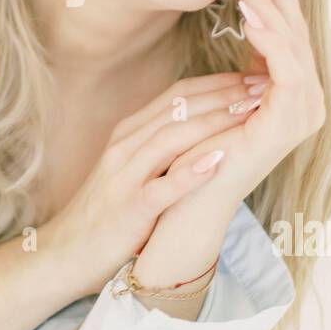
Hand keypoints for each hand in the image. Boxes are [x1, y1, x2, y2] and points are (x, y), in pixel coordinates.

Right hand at [44, 73, 251, 298]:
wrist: (65, 253)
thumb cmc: (108, 211)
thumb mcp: (133, 168)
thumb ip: (162, 145)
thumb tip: (206, 125)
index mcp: (130, 132)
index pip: (178, 94)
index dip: (219, 82)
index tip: (255, 76)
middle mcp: (126, 146)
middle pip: (179, 108)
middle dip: (224, 93)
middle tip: (265, 84)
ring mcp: (125, 176)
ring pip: (171, 138)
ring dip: (214, 121)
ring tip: (251, 110)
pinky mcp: (128, 208)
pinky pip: (162, 187)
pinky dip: (190, 172)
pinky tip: (218, 160)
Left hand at [166, 0, 327, 201]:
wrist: (188, 197)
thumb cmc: (197, 145)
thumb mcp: (218, 86)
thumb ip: (241, 53)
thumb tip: (247, 3)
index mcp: (289, 84)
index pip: (284, 19)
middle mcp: (305, 95)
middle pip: (293, 22)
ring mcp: (303, 110)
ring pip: (290, 41)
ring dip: (267, 2)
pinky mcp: (290, 122)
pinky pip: (284, 69)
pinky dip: (269, 38)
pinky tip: (250, 12)